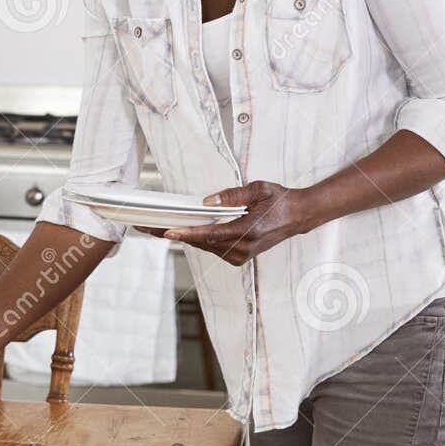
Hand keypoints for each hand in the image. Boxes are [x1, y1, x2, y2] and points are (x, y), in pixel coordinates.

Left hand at [136, 181, 313, 265]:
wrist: (298, 216)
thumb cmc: (278, 201)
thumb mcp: (258, 190)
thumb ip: (232, 195)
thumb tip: (207, 202)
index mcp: (247, 232)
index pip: (211, 234)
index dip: (187, 233)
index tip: (168, 230)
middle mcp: (241, 248)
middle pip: (200, 242)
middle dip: (173, 233)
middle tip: (146, 225)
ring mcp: (239, 255)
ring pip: (203, 246)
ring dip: (182, 236)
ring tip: (155, 227)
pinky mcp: (237, 256)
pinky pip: (211, 247)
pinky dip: (196, 238)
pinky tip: (180, 229)